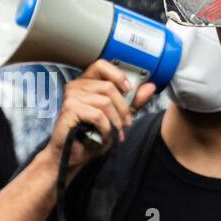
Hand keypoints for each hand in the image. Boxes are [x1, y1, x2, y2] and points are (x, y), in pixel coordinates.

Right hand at [45, 61, 156, 179]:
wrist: (73, 155)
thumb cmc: (92, 134)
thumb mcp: (118, 115)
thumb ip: (134, 101)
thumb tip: (150, 87)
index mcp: (86, 82)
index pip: (102, 65)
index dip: (118, 75)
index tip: (129, 90)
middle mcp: (76, 86)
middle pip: (108, 87)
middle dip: (123, 107)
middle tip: (126, 122)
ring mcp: (70, 97)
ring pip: (105, 102)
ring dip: (115, 120)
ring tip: (116, 131)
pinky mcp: (69, 110)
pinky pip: (97, 115)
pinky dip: (106, 127)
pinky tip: (104, 135)